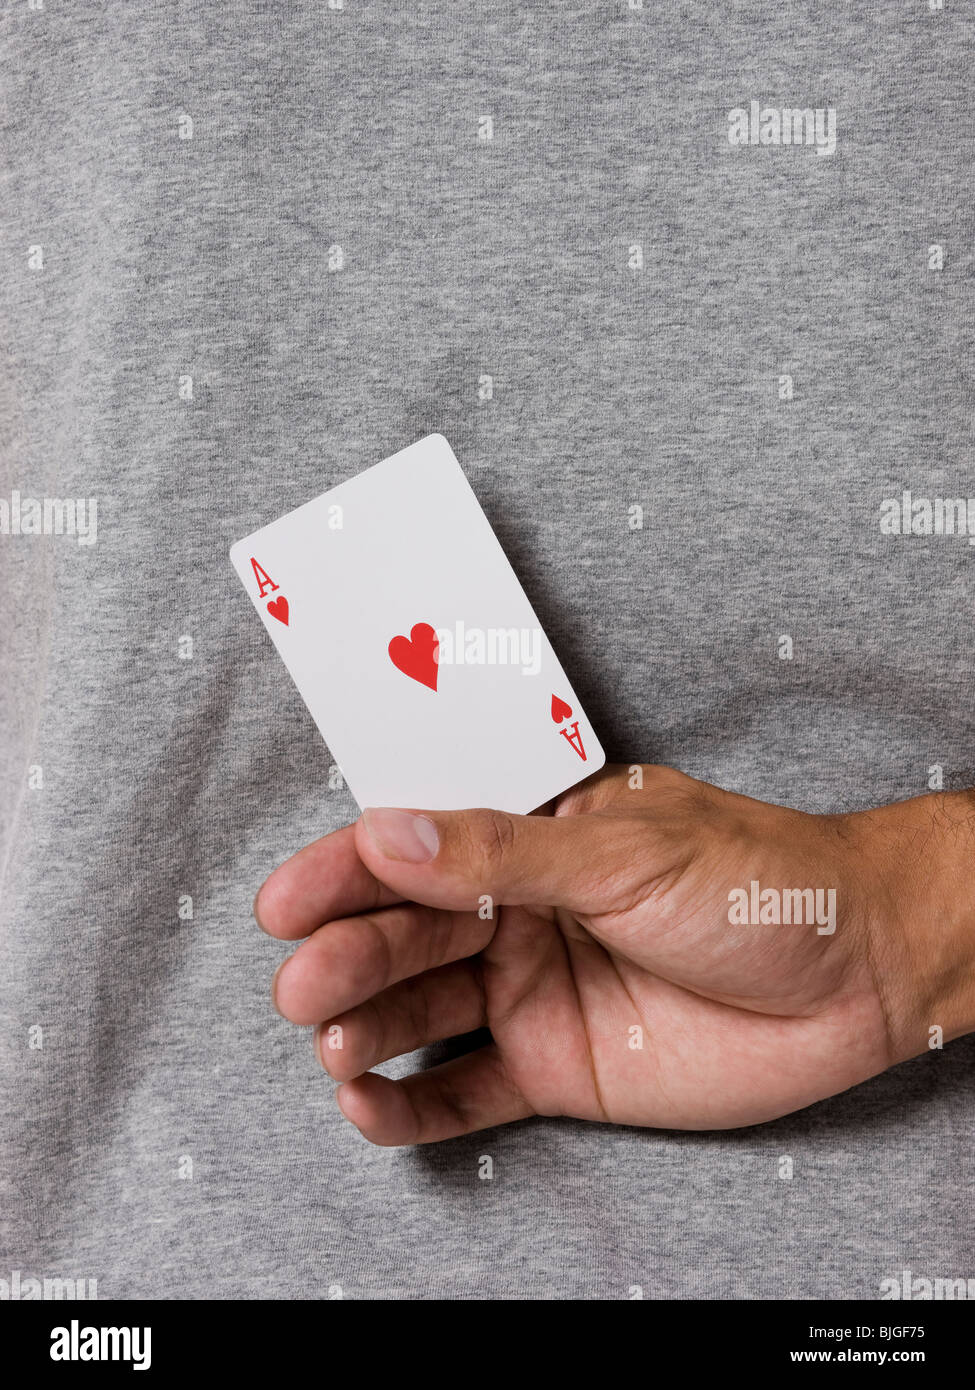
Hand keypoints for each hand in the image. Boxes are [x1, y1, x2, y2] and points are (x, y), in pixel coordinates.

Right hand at [254, 765, 974, 1144]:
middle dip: (348, 958)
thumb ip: (504, 851)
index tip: (286, 900)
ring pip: (422, 1011)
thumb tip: (391, 832)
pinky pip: (465, 1088)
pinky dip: (411, 1101)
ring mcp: (533, 993)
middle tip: (304, 984)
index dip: (345, 872)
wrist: (856, 974)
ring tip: (333, 1045)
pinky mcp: (555, 1068)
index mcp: (531, 840)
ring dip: (367, 1028)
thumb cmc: (758, 880)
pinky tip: (368, 1102)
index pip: (416, 850)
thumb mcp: (625, 852)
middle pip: (406, 935)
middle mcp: (518, 914)